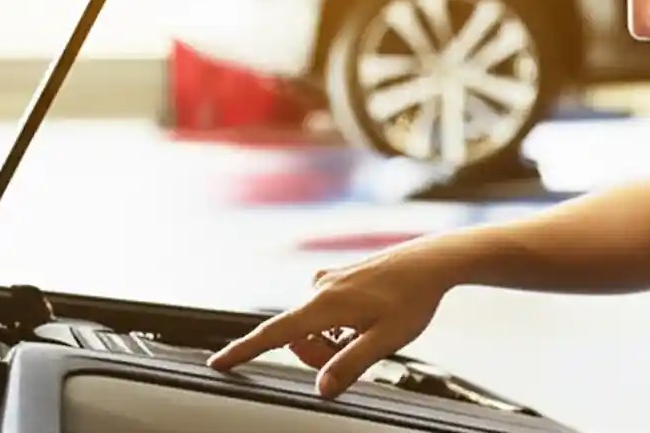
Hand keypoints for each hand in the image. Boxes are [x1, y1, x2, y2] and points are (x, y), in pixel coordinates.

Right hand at [206, 242, 452, 397]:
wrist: (431, 261)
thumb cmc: (413, 298)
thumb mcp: (386, 339)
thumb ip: (351, 364)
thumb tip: (322, 388)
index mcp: (324, 305)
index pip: (274, 334)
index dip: (244, 351)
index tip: (218, 362)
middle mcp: (319, 289)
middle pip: (299, 338)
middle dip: (321, 353)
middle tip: (363, 348)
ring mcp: (328, 281)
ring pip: (313, 327)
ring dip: (334, 339)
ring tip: (373, 328)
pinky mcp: (337, 279)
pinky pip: (325, 313)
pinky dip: (340, 325)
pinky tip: (371, 317)